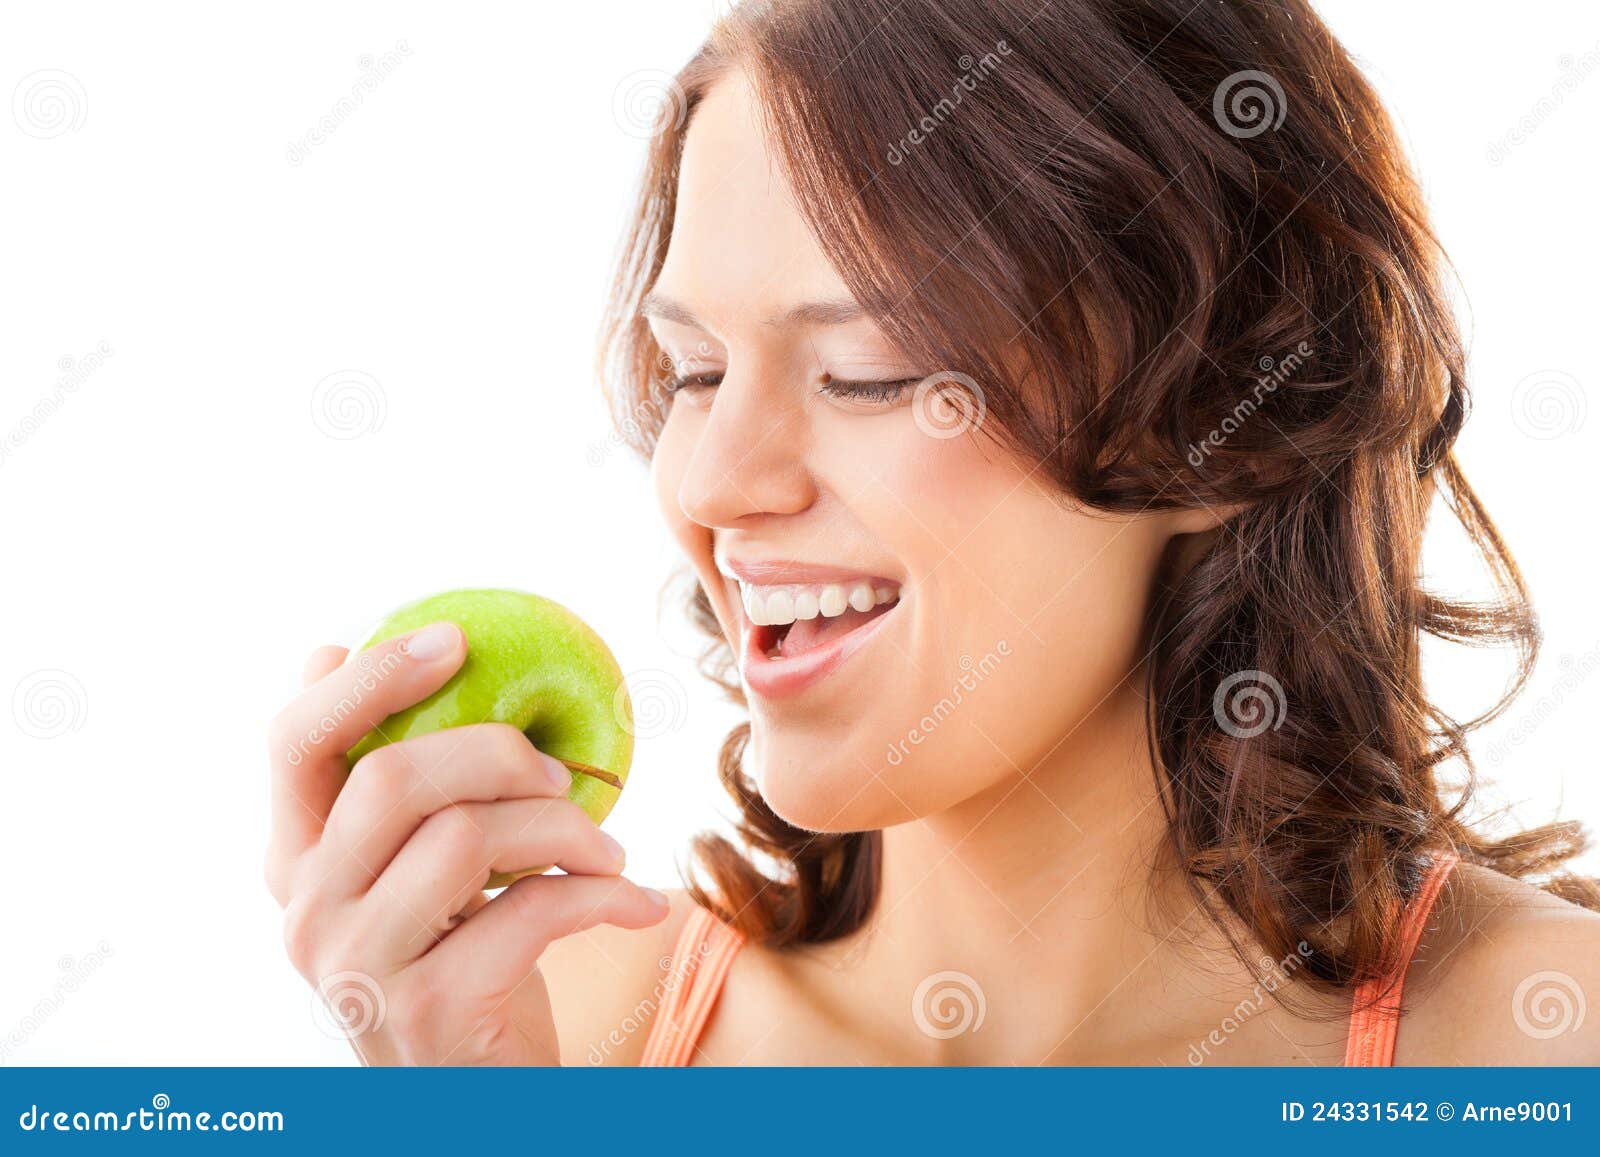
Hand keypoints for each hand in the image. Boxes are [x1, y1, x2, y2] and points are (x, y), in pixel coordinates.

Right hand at [265, 622, 668, 1064]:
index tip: (452, 639)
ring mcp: (360, 966)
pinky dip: (603, 894)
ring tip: (608, 849)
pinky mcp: (431, 1009)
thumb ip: (395, 791)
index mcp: (294, 862)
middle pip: (391, 777)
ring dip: (565, 828)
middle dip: (496, 752)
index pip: (293, 742)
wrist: (481, 1095)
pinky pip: (531, 910)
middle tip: (560, 772)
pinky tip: (635, 903)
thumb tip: (347, 647)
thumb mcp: (417, 874)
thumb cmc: (461, 959)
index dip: (368, 677)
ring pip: (466, 838)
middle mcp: (306, 913)